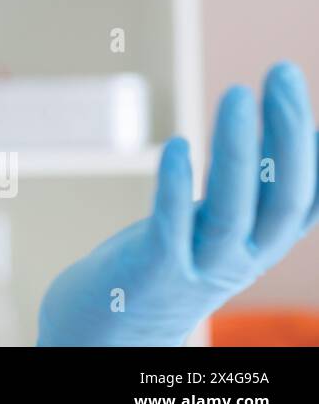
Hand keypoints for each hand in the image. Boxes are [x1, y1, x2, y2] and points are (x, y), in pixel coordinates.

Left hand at [37, 62, 318, 345]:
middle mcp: (242, 261)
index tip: (307, 94)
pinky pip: (169, 226)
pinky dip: (174, 184)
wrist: (105, 333)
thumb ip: (249, 188)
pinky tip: (176, 143)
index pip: (308, 198)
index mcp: (261, 245)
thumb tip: (291, 128)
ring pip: (232, 210)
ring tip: (238, 93)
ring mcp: (199, 269)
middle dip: (287, 132)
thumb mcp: (218, 226)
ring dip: (236, 149)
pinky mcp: (152, 271)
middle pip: (281, 198)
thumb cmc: (163, 265)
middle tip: (281, 71)